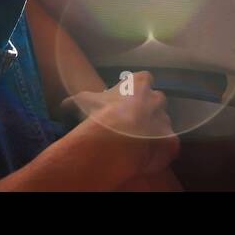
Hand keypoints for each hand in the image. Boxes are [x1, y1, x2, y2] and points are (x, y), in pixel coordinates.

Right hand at [61, 71, 180, 181]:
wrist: (117, 139)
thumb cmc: (101, 114)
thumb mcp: (82, 102)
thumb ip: (76, 100)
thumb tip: (64, 105)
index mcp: (140, 83)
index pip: (144, 80)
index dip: (136, 90)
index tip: (127, 99)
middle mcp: (156, 98)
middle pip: (156, 101)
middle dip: (147, 109)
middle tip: (131, 121)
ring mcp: (165, 120)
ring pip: (162, 123)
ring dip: (152, 129)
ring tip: (137, 141)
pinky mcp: (170, 141)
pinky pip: (169, 144)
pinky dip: (161, 149)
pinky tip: (147, 154)